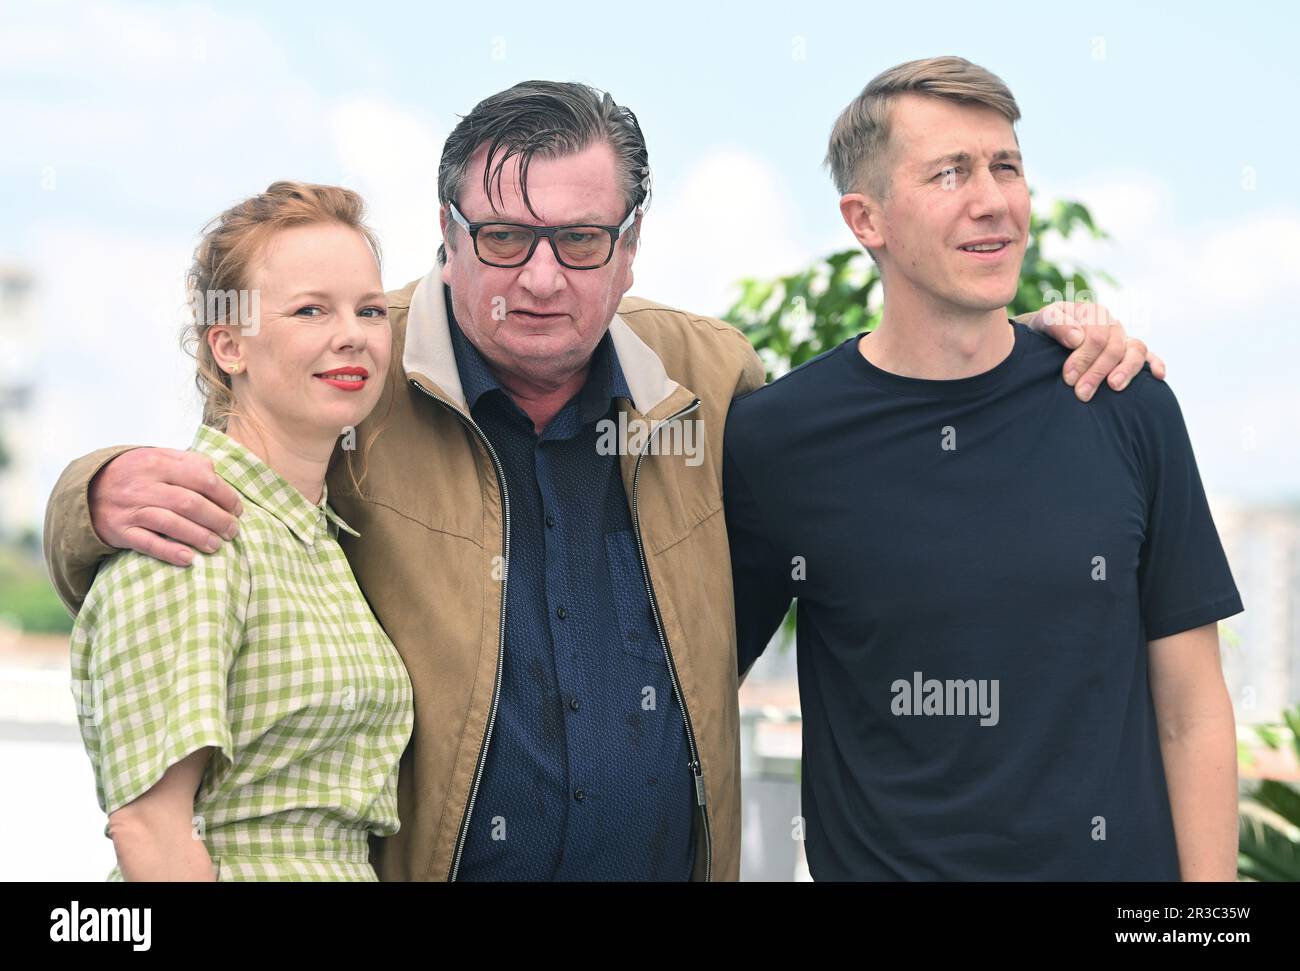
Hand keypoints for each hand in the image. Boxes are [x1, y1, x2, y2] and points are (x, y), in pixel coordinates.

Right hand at [89, 447, 243, 566]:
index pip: (202, 478)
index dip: (225, 496)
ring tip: (217, 545)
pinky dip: (170, 552)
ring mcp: (130, 509)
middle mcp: (143, 485)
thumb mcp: (157, 457)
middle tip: (232, 530)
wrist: (87, 491)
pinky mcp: (120, 531)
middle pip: (190, 503)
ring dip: (200, 536)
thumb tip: (218, 474)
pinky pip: (147, 544)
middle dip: (218, 519)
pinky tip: (189, 559)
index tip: (238, 509)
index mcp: (157, 462)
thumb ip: (187, 462)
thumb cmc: (134, 474)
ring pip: (171, 523)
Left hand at [1024, 302, 1167, 401]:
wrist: (1040, 341)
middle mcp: (1111, 325)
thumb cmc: (1041, 332)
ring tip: (1114, 387)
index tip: (1068, 378)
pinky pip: (1148, 356)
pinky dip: (1156, 363)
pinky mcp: (1128, 354)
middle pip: (1115, 347)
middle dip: (1098, 371)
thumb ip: (1056, 324)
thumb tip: (1077, 338)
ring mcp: (1122, 339)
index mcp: (1092, 313)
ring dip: (1126, 370)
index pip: (1096, 336)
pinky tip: (1158, 376)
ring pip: (1136, 350)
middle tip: (1081, 393)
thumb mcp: (1042, 322)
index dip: (1084, 358)